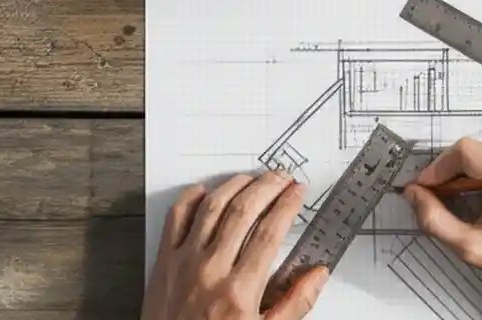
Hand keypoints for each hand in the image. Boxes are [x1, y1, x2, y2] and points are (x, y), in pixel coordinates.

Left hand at [143, 170, 329, 319]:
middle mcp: (211, 270)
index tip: (297, 192)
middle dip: (267, 186)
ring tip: (252, 178)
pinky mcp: (164, 261)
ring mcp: (184, 262)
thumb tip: (317, 275)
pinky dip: (191, 198)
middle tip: (281, 178)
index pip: (270, 232)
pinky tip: (205, 191)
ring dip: (235, 185)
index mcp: (240, 291)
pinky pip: (177, 217)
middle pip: (243, 211)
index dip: (287, 205)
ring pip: (212, 206)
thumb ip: (294, 304)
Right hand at [404, 139, 481, 319]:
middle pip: (474, 151)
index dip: (438, 167)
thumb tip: (415, 196)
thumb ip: (437, 221)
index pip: (465, 151)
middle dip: (450, 173)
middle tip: (436, 199)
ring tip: (460, 204)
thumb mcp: (476, 249)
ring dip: (466, 175)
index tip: (424, 188)